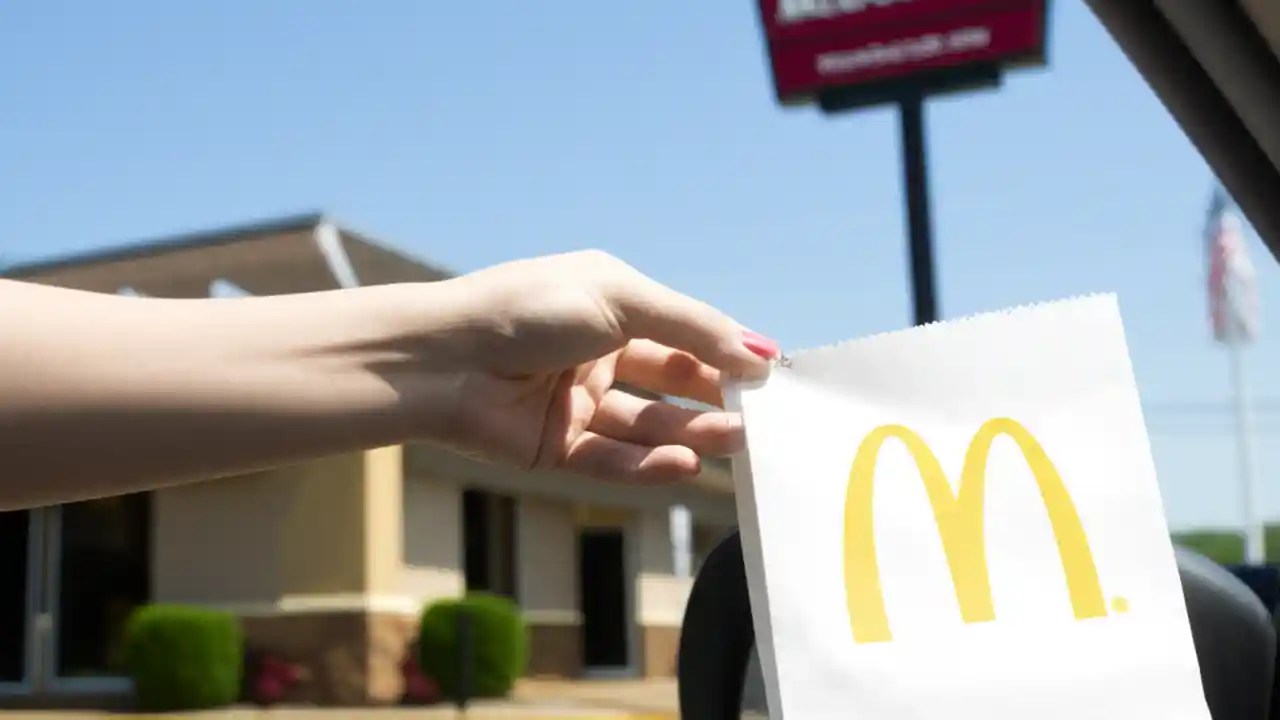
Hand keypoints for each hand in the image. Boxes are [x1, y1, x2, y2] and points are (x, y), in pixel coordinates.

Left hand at [424, 250, 779, 482]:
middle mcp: (595, 354)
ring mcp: (576, 404)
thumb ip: (691, 326)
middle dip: (713, 399)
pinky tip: (683, 464)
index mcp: (609, 306)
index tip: (768, 375)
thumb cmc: (526, 308)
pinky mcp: (556, 448)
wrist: (440, 359)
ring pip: (647, 426)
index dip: (723, 352)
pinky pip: (612, 461)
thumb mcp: (619, 298)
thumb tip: (760, 350)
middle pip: (670, 383)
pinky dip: (649, 466)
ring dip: (691, 435)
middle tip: (757, 418)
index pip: (682, 333)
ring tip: (734, 441)